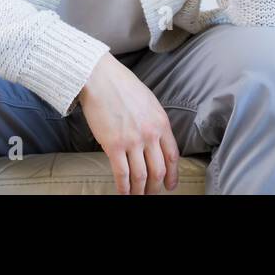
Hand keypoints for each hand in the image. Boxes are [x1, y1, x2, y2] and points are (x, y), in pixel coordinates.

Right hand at [77, 53, 179, 193]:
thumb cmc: (122, 86)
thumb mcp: (149, 102)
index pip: (173, 156)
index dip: (173, 175)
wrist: (101, 78)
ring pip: (142, 176)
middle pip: (159, 170)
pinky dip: (124, 187)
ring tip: (137, 196)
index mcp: (161, 122)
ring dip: (140, 191)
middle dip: (156, 187)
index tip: (170, 185)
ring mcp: (133, 141)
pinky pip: (122, 174)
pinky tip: (123, 192)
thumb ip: (155, 122)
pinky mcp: (114, 145)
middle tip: (152, 194)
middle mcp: (150, 134)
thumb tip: (156, 141)